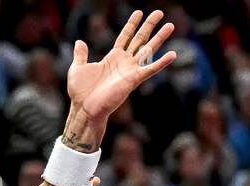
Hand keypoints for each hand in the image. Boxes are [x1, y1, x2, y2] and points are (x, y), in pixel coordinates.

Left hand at [66, 10, 176, 130]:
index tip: (139, 12)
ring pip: (148, 50)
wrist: (84, 108)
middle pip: (139, 39)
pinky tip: (172, 54)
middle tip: (159, 12)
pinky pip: (150, 69)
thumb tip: (79, 41)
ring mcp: (130, 70)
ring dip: (159, 38)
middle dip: (149, 25)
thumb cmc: (80, 92)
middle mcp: (124, 62)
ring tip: (170, 25)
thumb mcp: (77, 69)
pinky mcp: (133, 80)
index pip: (125, 37)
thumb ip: (81, 55)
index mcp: (112, 58)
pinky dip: (161, 63)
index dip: (131, 25)